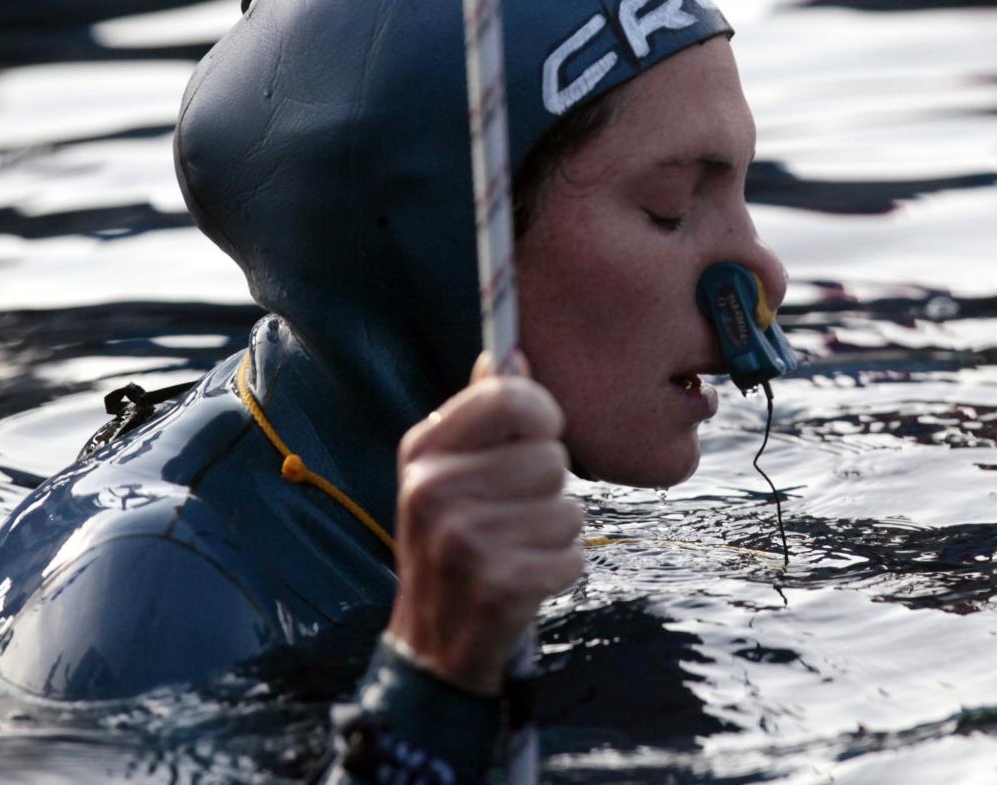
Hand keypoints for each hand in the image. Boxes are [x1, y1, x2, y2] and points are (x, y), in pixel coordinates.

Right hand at [386, 352, 584, 696]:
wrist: (433, 640)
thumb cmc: (453, 541)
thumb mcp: (448, 473)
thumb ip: (481, 413)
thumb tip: (510, 355)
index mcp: (423, 450)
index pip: (508, 397)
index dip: (541, 414)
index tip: (539, 435)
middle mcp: (435, 490)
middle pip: (550, 457)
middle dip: (547, 488)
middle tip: (513, 514)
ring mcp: (464, 540)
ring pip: (568, 509)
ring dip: (556, 533)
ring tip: (516, 548)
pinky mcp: (499, 585)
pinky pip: (574, 557)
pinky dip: (560, 571)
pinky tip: (524, 580)